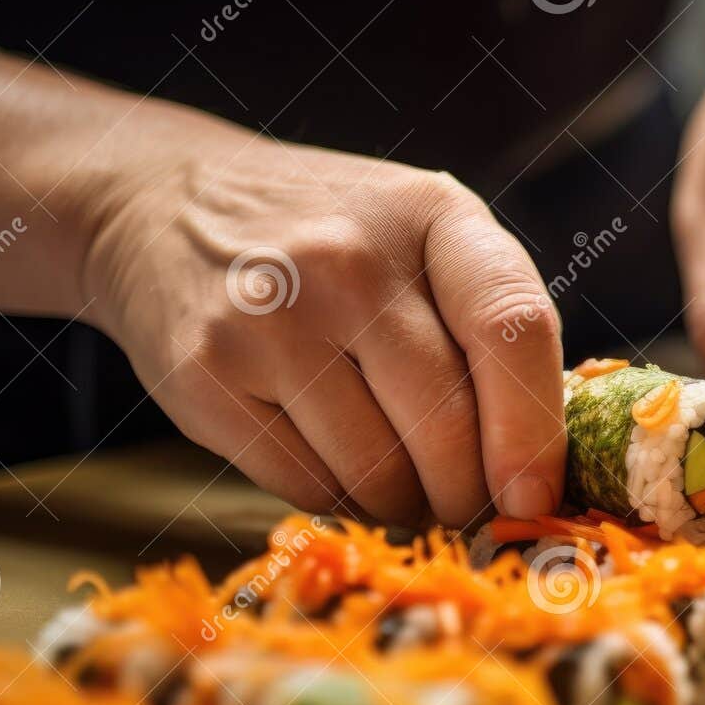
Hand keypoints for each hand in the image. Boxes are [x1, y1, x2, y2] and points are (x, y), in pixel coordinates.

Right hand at [0, 53, 563, 526]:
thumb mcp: (427, 237)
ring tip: (395, 471)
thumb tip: (538, 479)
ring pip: (378, 475)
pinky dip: (337, 496)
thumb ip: (495, 327)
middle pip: (446, 428)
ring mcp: (270, 316)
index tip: (533, 496)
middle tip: (460, 497)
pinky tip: (332, 456)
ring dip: (402, 502)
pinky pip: (307, 487)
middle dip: (466, 491)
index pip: (513, 331)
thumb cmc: (338, 239)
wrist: (166, 203)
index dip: (534, 433)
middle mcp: (350, 260)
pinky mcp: (207, 373)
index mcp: (434, 214)